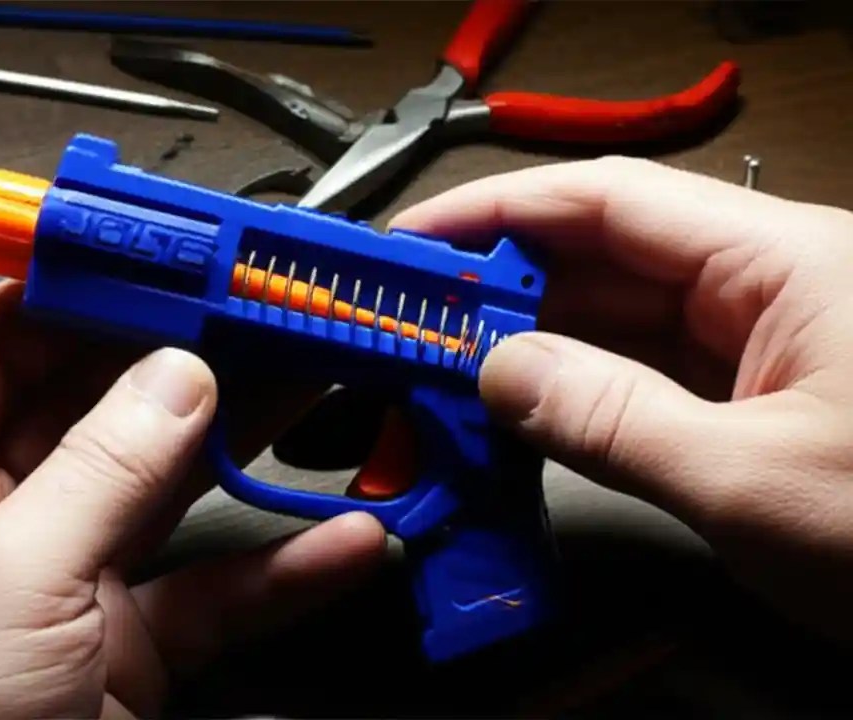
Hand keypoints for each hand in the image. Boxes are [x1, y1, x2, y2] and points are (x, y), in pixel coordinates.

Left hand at [0, 281, 385, 718]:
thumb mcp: (3, 584)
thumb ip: (100, 471)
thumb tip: (176, 373)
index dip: (84, 288)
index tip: (174, 251)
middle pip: (94, 405)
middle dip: (188, 357)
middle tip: (273, 307)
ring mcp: (58, 583)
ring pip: (163, 489)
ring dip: (248, 442)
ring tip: (328, 380)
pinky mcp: (120, 651)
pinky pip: (207, 593)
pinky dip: (278, 572)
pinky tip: (345, 543)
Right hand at [391, 156, 852, 646]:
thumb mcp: (752, 481)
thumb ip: (610, 421)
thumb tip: (502, 373)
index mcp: (787, 263)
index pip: (609, 203)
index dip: (498, 213)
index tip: (414, 242)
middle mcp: (769, 289)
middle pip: (602, 260)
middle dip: (500, 290)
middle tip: (408, 322)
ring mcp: (760, 348)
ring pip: (615, 323)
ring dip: (528, 348)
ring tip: (440, 371)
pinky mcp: (754, 403)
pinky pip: (641, 378)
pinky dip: (573, 394)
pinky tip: (512, 412)